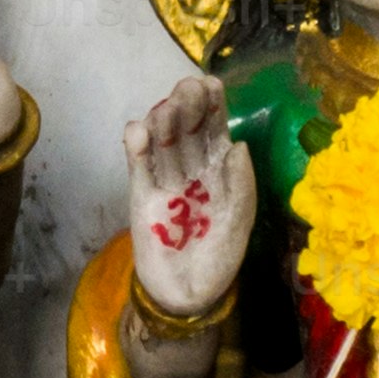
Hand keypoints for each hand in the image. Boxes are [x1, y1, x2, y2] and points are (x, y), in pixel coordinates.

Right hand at [123, 73, 255, 322]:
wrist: (189, 294)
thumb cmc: (221, 257)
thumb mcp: (241, 219)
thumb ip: (241, 183)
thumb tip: (239, 144)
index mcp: (220, 172)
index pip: (215, 131)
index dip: (213, 107)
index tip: (211, 83)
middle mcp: (192, 169)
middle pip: (187, 131)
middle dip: (188, 107)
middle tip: (187, 88)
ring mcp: (165, 181)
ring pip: (162, 143)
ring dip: (163, 122)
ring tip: (167, 109)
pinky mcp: (141, 197)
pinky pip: (139, 167)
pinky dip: (137, 148)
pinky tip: (138, 129)